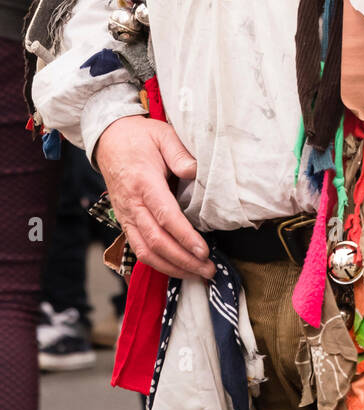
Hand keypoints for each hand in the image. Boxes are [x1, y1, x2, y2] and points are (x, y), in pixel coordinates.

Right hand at [93, 117, 214, 279]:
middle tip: (208, 270)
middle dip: (183, 260)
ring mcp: (126, 216)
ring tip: (197, 274)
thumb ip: (180, 153)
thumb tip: (195, 171)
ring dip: (171, 267)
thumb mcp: (163, 135)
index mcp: (144, 183)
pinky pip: (139, 249)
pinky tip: (176, 268)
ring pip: (146, 252)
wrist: (109, 139)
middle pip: (156, 242)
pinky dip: (157, 263)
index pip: (165, 217)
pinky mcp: (125, 221)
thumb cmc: (140, 137)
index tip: (204, 251)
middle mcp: (132, 205)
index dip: (185, 237)